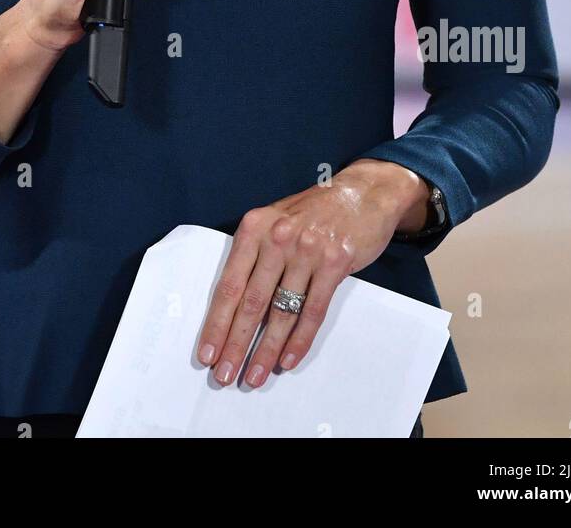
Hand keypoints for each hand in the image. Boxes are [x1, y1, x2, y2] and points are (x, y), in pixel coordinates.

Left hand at [195, 161, 427, 388]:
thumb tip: (232, 306)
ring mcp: (307, 250)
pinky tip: (286, 361)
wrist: (362, 193)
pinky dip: (298, 340)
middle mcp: (277, 237)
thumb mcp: (274, 220)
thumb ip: (254, 254)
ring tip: (254, 377)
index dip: (217, 322)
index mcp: (254, 227)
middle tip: (224, 376)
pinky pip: (312, 311)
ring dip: (266, 350)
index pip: (229, 284)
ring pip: (281, 312)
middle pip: (251, 302)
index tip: (207, 353)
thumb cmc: (312, 212)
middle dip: (236, 344)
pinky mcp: (335, 262)